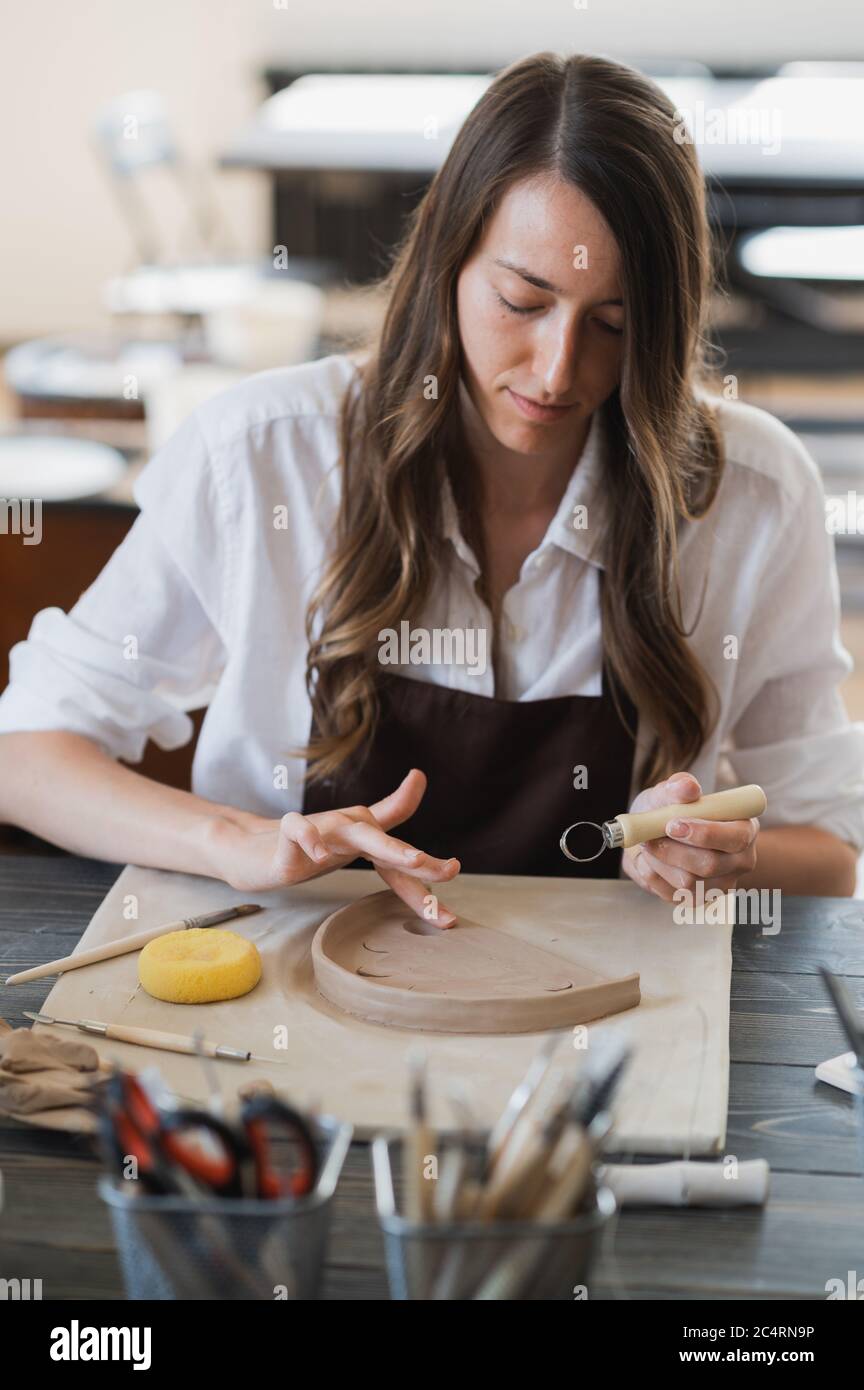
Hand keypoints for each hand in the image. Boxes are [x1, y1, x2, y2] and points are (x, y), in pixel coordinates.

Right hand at [207, 768, 460, 926]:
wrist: (254, 850)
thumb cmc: (310, 848)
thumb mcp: (351, 846)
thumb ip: (389, 829)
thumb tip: (421, 813)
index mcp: (364, 837)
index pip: (401, 854)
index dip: (430, 870)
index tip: (455, 885)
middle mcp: (347, 826)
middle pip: (387, 839)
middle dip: (420, 858)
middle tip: (449, 871)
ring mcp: (319, 827)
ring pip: (355, 829)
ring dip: (386, 844)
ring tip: (413, 859)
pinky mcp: (287, 832)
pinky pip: (299, 829)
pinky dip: (311, 840)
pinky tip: (321, 858)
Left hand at [622, 772, 758, 902]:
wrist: (654, 835)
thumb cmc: (670, 811)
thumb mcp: (670, 792)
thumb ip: (678, 786)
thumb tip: (688, 787)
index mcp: (744, 828)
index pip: (736, 837)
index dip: (704, 833)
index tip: (672, 825)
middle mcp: (740, 860)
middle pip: (711, 864)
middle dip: (673, 851)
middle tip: (648, 837)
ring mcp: (721, 883)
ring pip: (689, 882)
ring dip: (659, 863)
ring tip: (646, 845)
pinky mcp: (699, 900)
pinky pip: (673, 895)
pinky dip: (653, 876)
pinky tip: (648, 861)